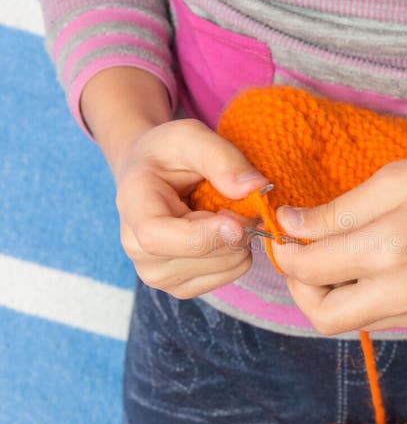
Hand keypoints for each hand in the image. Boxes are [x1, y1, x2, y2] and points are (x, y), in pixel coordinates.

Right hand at [114, 118, 268, 297]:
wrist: (150, 175)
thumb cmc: (167, 154)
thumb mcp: (190, 136)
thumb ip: (222, 158)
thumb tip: (255, 188)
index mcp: (133, 208)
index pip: (159, 237)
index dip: (203, 235)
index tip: (238, 223)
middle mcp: (138, 249)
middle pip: (201, 256)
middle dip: (236, 230)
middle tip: (241, 200)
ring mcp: (157, 274)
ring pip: (223, 268)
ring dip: (239, 240)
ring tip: (224, 212)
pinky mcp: (180, 286)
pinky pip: (228, 276)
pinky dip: (237, 253)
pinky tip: (221, 231)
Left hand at [270, 148, 406, 332]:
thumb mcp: (391, 182)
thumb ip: (335, 212)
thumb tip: (290, 224)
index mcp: (388, 252)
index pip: (309, 269)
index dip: (286, 250)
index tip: (284, 228)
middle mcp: (400, 293)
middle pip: (321, 317)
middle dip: (299, 286)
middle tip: (303, 252)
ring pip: (347, 322)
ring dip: (326, 294)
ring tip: (333, 254)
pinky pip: (374, 318)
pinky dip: (355, 297)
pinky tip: (363, 265)